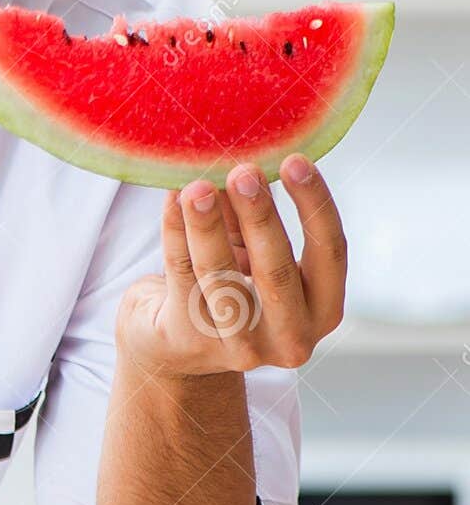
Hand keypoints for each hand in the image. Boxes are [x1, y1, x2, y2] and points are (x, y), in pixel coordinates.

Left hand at [117, 153, 346, 378]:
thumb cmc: (228, 285)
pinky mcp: (190, 340)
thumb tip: (240, 157)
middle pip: (276, 271)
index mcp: (322, 310)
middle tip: (244, 171)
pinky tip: (172, 198)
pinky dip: (175, 232)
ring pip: (220, 276)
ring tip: (198, 185)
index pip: (331, 254)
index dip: (315, 205)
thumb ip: (250, 214)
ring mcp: (239, 347)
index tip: (296, 160)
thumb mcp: (250, 252)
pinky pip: (181, 275)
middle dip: (259, 216)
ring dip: (208, 225)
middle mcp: (290, 338)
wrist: (179, 347)